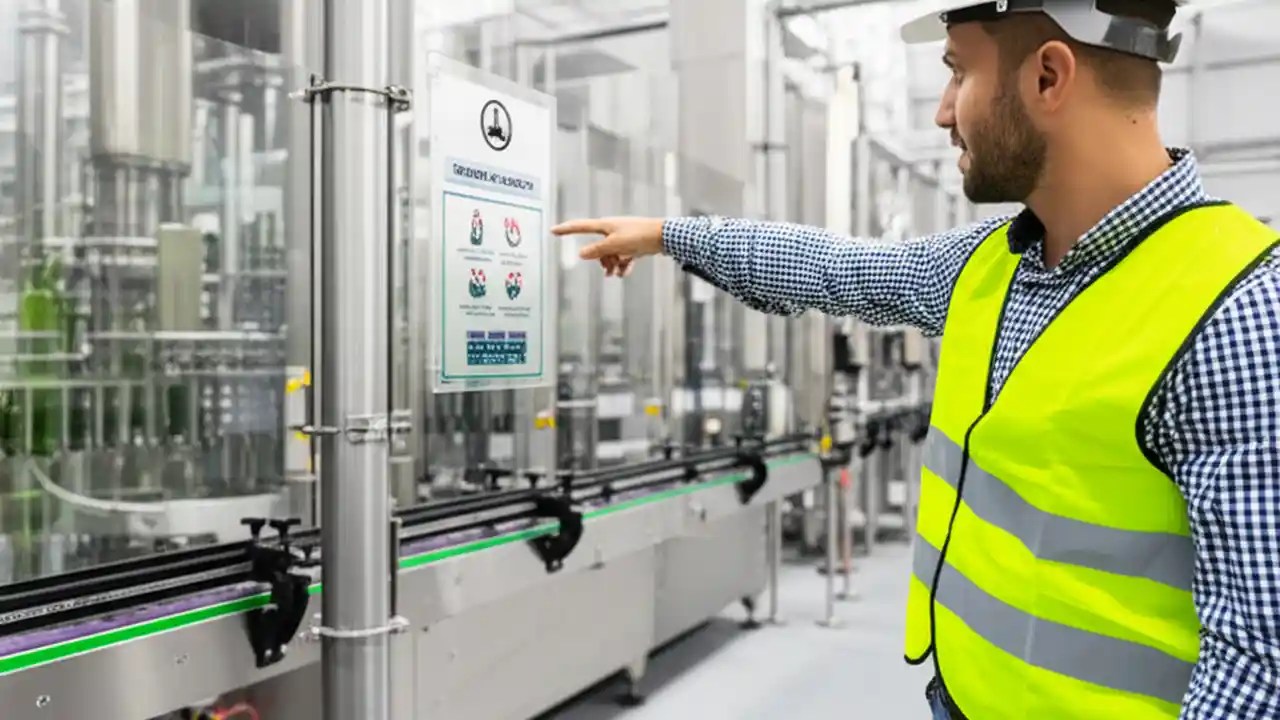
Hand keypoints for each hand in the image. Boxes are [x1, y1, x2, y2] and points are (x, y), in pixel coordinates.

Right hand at [550, 217, 664, 277]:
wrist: (663, 236)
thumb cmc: (638, 237)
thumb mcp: (614, 245)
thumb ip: (597, 250)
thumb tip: (581, 253)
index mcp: (604, 225)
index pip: (580, 226)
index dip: (566, 229)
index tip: (553, 230)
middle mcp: (611, 229)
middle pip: (598, 247)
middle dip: (601, 260)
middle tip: (608, 270)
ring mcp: (622, 237)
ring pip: (610, 253)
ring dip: (612, 265)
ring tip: (617, 274)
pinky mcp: (632, 244)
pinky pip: (622, 256)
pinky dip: (623, 265)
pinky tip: (625, 272)